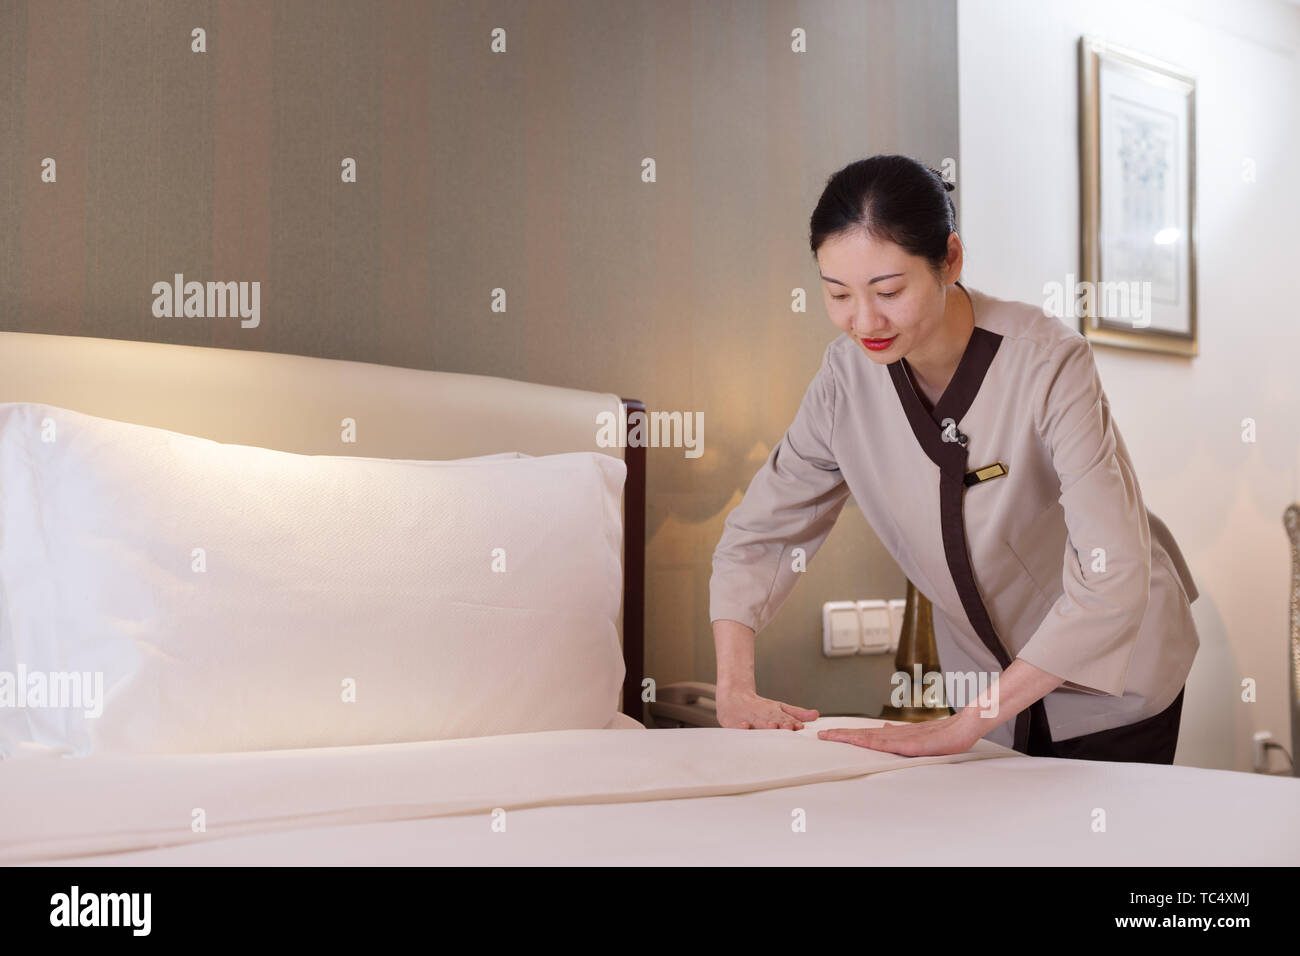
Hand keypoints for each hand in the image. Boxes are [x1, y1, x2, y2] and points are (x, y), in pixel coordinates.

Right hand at [717, 689, 817, 729]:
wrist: (733, 695)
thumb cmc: (758, 706)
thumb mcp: (779, 707)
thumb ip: (797, 713)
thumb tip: (816, 714)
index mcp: (772, 712)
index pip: (783, 718)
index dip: (790, 722)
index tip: (798, 726)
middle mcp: (760, 715)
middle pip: (771, 720)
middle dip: (779, 724)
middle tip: (787, 727)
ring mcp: (747, 718)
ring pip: (755, 723)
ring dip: (762, 725)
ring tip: (770, 726)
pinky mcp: (733, 722)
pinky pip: (736, 726)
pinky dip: (739, 727)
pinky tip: (743, 728)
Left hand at [816, 712, 980, 756]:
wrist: (966, 725)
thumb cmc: (944, 732)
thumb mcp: (916, 734)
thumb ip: (897, 733)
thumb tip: (880, 729)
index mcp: (896, 734)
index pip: (867, 734)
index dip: (847, 734)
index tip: (829, 734)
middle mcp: (898, 734)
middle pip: (865, 735)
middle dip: (842, 735)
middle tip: (821, 735)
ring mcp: (907, 738)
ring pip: (874, 739)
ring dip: (853, 738)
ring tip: (833, 737)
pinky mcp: (918, 744)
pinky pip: (894, 745)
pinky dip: (877, 743)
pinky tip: (865, 742)